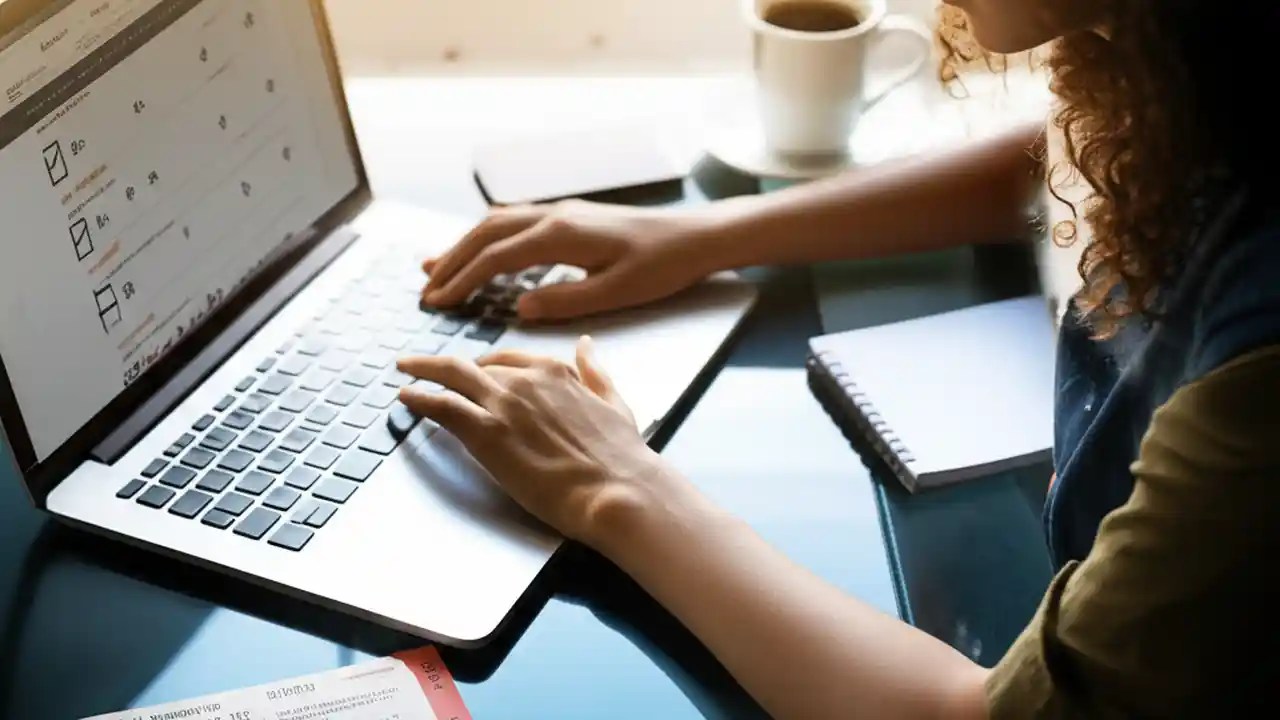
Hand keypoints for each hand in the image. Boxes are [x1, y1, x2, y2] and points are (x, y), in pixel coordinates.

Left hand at [397, 336, 672, 544]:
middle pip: (476, 367)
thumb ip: (594, 372)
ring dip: (424, 371)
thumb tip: (586, 345)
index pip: (509, 359)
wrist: (616, 490)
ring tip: (407, 372)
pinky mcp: (486, 433)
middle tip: (426, 367)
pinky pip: (442, 405)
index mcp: (555, 372)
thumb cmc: (621, 456)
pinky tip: (406, 396)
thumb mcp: (614, 402)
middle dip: (450, 368)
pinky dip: (420, 397)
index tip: (472, 369)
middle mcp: (526, 380)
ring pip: (452, 376)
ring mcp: (504, 404)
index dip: (485, 365)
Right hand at [421, 200, 721, 320]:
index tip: (438, 302)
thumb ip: (565, 300)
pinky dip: (489, 237)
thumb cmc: (662, 267)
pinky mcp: (571, 217)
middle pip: (487, 233)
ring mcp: (562, 212)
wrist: (695, 237)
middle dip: (452, 261)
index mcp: (562, 236)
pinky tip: (481, 250)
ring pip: (498, 222)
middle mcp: (555, 217)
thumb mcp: (616, 294)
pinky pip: (516, 222)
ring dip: (465, 245)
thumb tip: (519, 308)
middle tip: (425, 289)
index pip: (497, 258)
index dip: (464, 280)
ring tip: (437, 268)